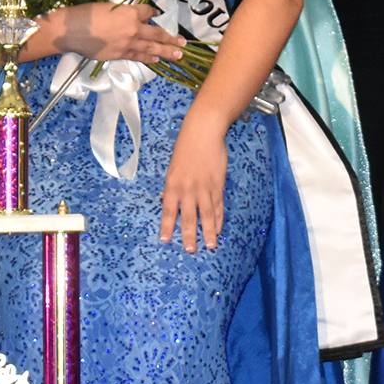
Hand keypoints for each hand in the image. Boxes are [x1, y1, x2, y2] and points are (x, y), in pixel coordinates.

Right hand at [42, 1, 184, 64]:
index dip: (153, 12)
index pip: (148, 12)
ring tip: (178, 55)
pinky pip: (138, 56)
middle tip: (183, 43)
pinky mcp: (120, 55)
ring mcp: (127, 43)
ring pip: (151, 47)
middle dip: (171, 38)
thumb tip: (130, 16)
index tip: (158, 13)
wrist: (71, 31)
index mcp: (130, 12)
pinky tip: (157, 59)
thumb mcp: (107, 6)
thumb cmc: (86, 14)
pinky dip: (148, 58)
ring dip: (166, 51)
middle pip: (157, 33)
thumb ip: (122, 12)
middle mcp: (133, 28)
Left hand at [159, 121, 226, 251]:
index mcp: (172, 184)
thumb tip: (169, 201)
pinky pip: (218, 205)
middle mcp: (187, 189)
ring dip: (208, 231)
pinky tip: (219, 228)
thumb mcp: (173, 167)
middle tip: (190, 250)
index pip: (167, 211)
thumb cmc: (186, 147)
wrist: (203, 132)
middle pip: (188, 217)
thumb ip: (173, 186)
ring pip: (206, 215)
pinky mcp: (217, 184)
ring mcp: (204, 188)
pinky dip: (219, 218)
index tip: (165, 240)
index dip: (167, 226)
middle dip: (189, 235)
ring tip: (210, 245)